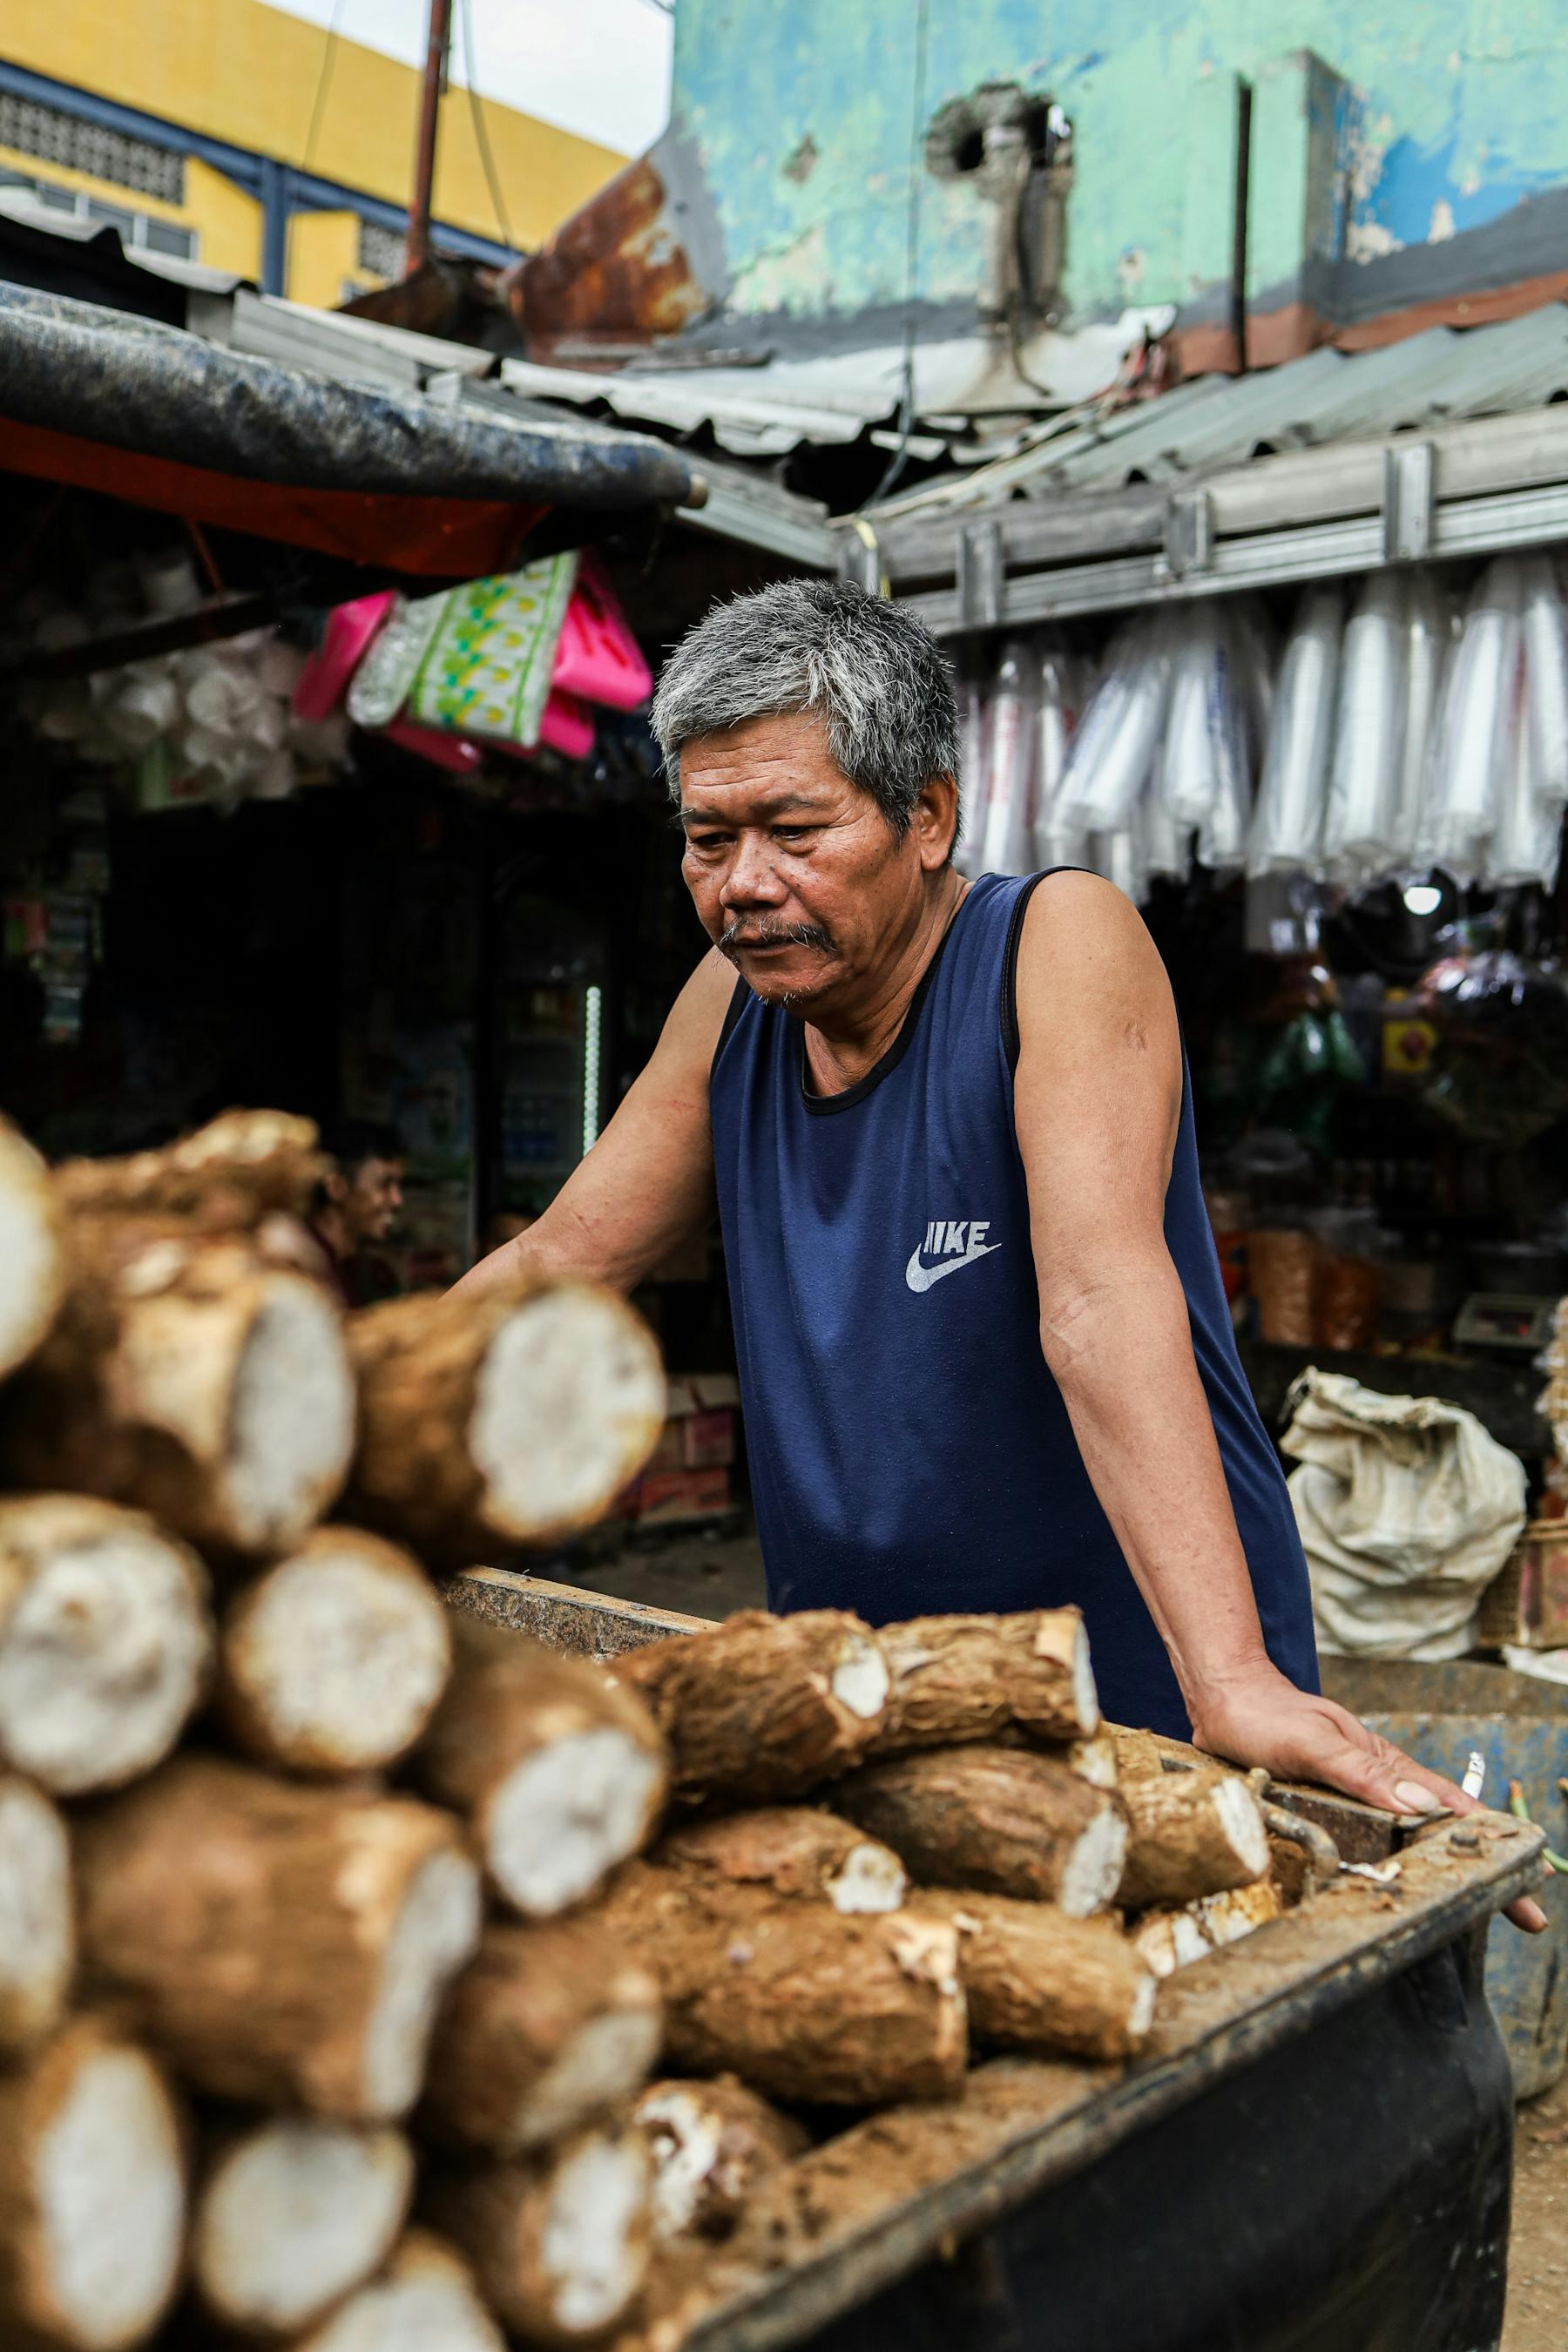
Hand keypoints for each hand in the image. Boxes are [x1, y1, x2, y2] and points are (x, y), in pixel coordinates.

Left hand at [1190, 1665, 1548, 1934]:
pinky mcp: (1330, 1812)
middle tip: (1525, 1915)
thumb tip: (1420, 1804)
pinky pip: (1374, 1845)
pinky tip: (1408, 1888)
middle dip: (1483, 1870)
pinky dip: (1399, 1867)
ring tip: (1480, 1912)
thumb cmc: (1266, 1717)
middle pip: (1441, 1832)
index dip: (1496, 1844)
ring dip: (1444, 1873)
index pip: (1455, 1810)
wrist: (1224, 1701)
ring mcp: (1357, 1800)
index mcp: (1387, 1768)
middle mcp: (1379, 1786)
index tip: (1530, 1881)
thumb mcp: (1313, 1744)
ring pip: (1410, 1842)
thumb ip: (1361, 1773)